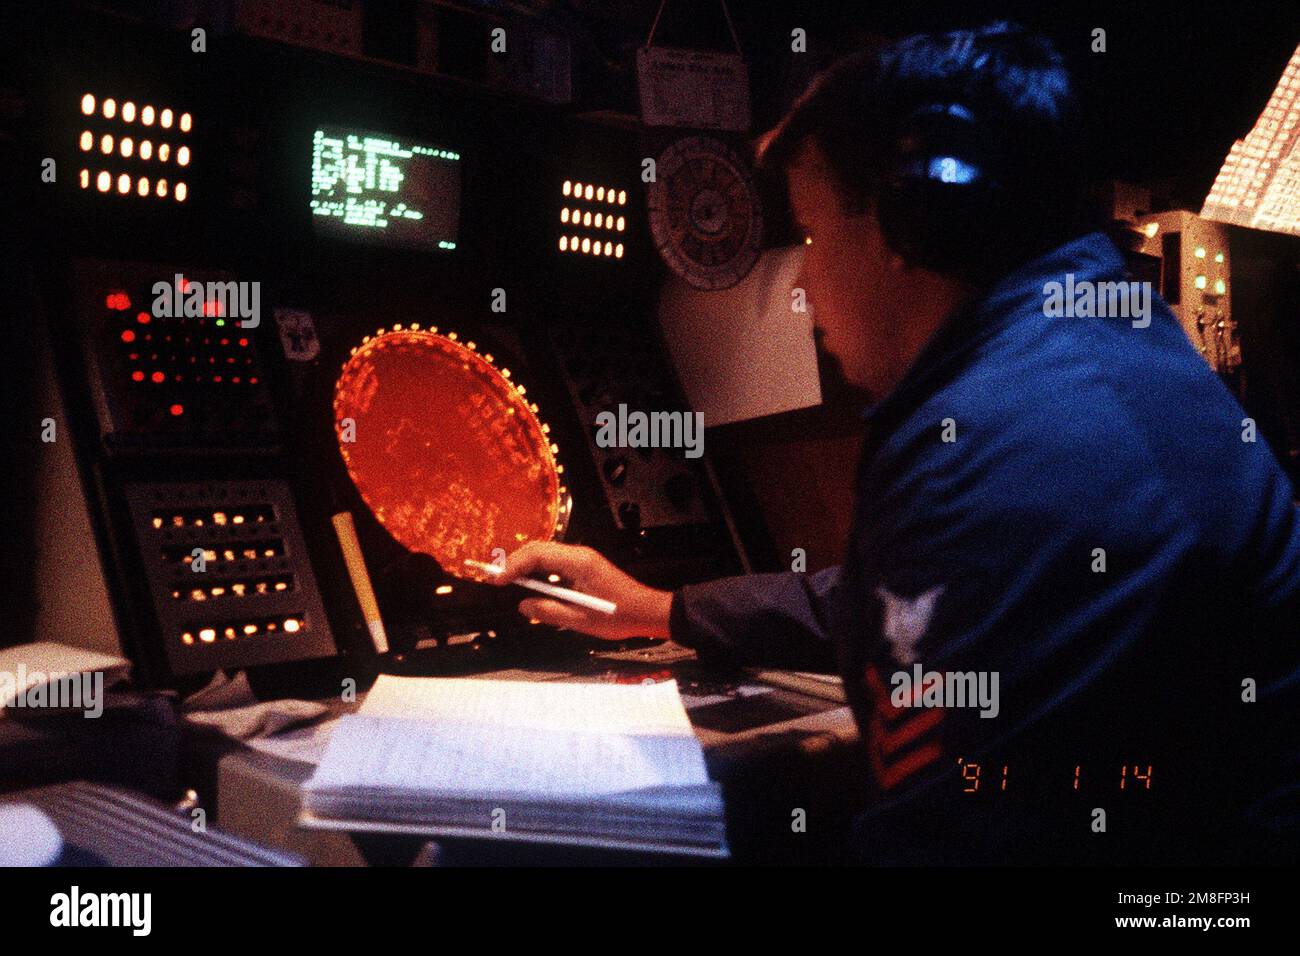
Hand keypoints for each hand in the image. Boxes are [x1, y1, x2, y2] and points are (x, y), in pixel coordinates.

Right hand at [491, 541, 673, 640]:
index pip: (538, 555)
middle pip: (539, 549)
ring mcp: (582, 559)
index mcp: (579, 562)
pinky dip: (538, 570)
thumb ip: (549, 612)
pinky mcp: (584, 567)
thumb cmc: (619, 615)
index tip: (497, 580)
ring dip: (525, 564)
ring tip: (506, 579)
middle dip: (514, 562)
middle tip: (495, 578)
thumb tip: (524, 606)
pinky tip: (529, 583)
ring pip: (545, 554)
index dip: (514, 565)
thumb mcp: (580, 620)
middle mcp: (580, 555)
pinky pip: (554, 562)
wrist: (646, 612)